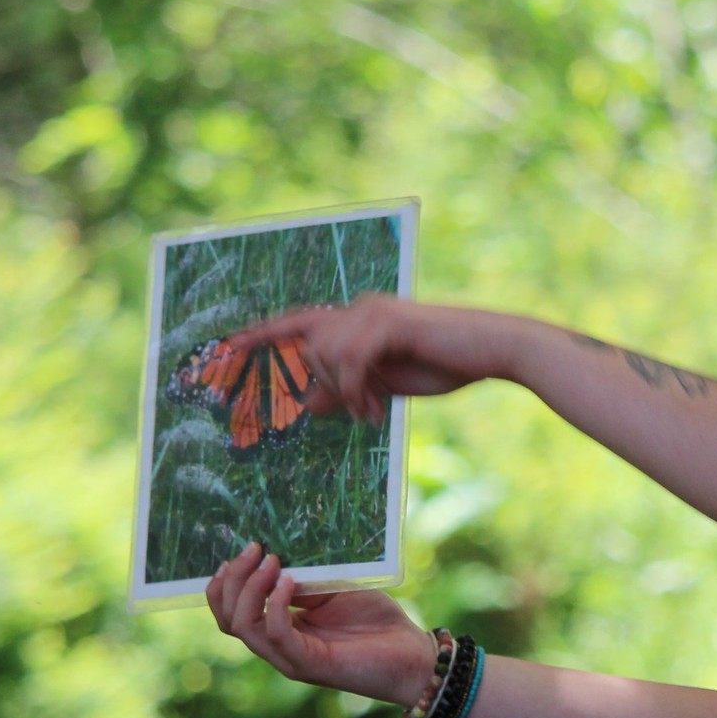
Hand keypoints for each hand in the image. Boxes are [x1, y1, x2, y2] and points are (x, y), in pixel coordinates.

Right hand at [206, 542, 434, 704]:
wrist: (411, 653)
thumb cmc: (376, 621)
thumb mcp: (334, 591)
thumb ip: (304, 582)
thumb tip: (274, 559)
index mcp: (281, 629)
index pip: (233, 613)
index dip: (226, 584)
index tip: (244, 549)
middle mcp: (279, 647)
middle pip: (230, 620)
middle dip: (233, 581)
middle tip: (253, 548)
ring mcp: (291, 658)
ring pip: (245, 628)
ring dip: (251, 589)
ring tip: (271, 561)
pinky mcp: (310, 664)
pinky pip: (277, 634)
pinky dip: (276, 605)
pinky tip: (288, 582)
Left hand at [235, 296, 527, 425]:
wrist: (490, 350)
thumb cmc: (443, 364)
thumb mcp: (384, 385)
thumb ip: (347, 389)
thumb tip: (307, 402)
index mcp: (357, 316)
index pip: (298, 321)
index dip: (261, 333)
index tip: (226, 346)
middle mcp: (360, 306)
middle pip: (309, 346)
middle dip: (321, 384)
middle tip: (357, 410)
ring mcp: (374, 311)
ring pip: (327, 355)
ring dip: (346, 393)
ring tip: (374, 411)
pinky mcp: (388, 323)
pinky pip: (351, 363)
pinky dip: (358, 393)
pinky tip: (376, 411)